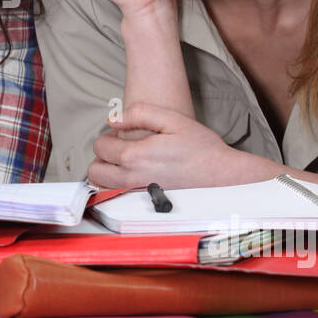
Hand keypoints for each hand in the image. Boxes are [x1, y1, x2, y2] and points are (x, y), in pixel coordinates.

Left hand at [89, 102, 241, 189]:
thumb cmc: (201, 148)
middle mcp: (132, 178)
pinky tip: (135, 176)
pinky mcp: (145, 204)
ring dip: (108, 173)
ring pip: (103, 187)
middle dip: (103, 157)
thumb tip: (113, 119)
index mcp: (136, 155)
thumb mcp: (172, 119)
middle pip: (94, 170)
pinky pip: (117, 197)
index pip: (100, 147)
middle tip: (121, 149)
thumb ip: (139, 113)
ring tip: (127, 162)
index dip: (108, 136)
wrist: (222, 176)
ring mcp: (137, 194)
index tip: (122, 135)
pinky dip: (117, 187)